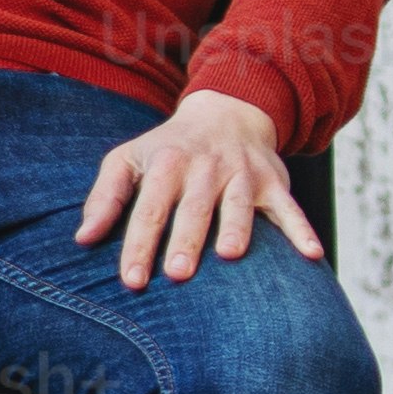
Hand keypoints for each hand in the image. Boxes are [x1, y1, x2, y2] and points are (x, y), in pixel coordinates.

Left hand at [77, 89, 316, 291]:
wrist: (225, 112)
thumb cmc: (166, 150)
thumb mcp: (127, 160)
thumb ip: (105, 198)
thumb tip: (82, 239)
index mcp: (165, 162)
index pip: (149, 208)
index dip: (139, 244)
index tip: (132, 281)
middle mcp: (205, 167)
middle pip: (194, 207)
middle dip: (186, 239)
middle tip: (178, 274)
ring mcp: (242, 173)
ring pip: (240, 203)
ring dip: (237, 229)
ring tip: (230, 257)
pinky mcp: (274, 182)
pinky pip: (289, 208)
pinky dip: (302, 230)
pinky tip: (311, 256)